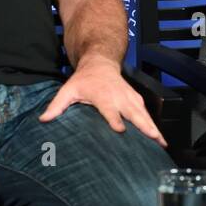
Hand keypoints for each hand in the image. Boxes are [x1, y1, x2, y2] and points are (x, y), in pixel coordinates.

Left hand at [39, 58, 167, 146]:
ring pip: (144, 114)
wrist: (100, 63)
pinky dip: (153, 123)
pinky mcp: (136, 99)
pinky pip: (146, 112)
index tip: (120, 130)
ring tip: (162, 142)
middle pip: (133, 113)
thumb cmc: (84, 80)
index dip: (115, 119)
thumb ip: (57, 105)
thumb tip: (43, 120)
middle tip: (153, 138)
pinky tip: (158, 136)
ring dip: (153, 127)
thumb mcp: (68, 90)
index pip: (109, 110)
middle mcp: (119, 97)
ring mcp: (129, 98)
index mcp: (103, 96)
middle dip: (144, 126)